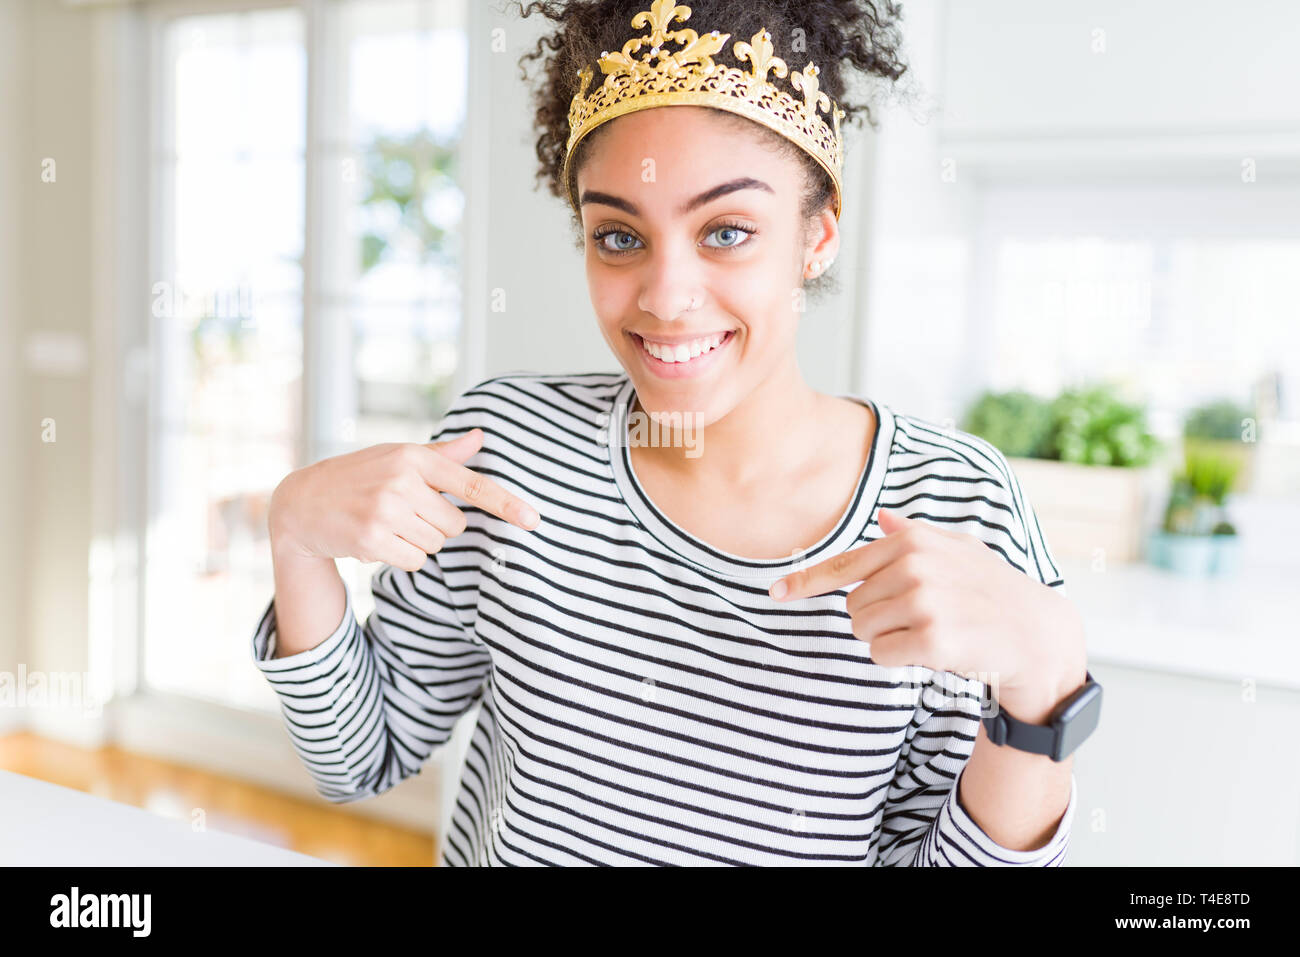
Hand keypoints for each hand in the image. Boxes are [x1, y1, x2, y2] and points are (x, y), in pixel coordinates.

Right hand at [268, 429, 541, 573]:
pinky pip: (415, 561)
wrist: (302, 503)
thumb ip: (442, 455)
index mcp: (414, 457)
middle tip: (404, 513)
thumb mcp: (398, 456)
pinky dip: (402, 556)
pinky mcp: (372, 539)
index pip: (471, 483)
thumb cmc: (359, 476)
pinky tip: (376, 539)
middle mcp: (401, 481)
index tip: (533, 519)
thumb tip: (480, 437)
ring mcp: (385, 511)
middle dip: (437, 526)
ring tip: (386, 524)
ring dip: (417, 542)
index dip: (506, 503)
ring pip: (435, 546)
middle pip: (456, 526)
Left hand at [768, 508, 1085, 707]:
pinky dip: (900, 659)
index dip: (805, 582)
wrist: (1034, 632)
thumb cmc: (991, 589)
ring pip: (863, 631)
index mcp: (913, 542)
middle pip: (852, 606)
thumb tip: (885, 518)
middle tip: (920, 618)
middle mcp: (914, 567)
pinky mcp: (932, 639)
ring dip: (888, 639)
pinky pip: (882, 655)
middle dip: (876, 618)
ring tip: (929, 631)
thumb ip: (916, 535)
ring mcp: (923, 602)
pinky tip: (935, 650)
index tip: (775, 593)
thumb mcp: (960, 550)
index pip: (844, 565)